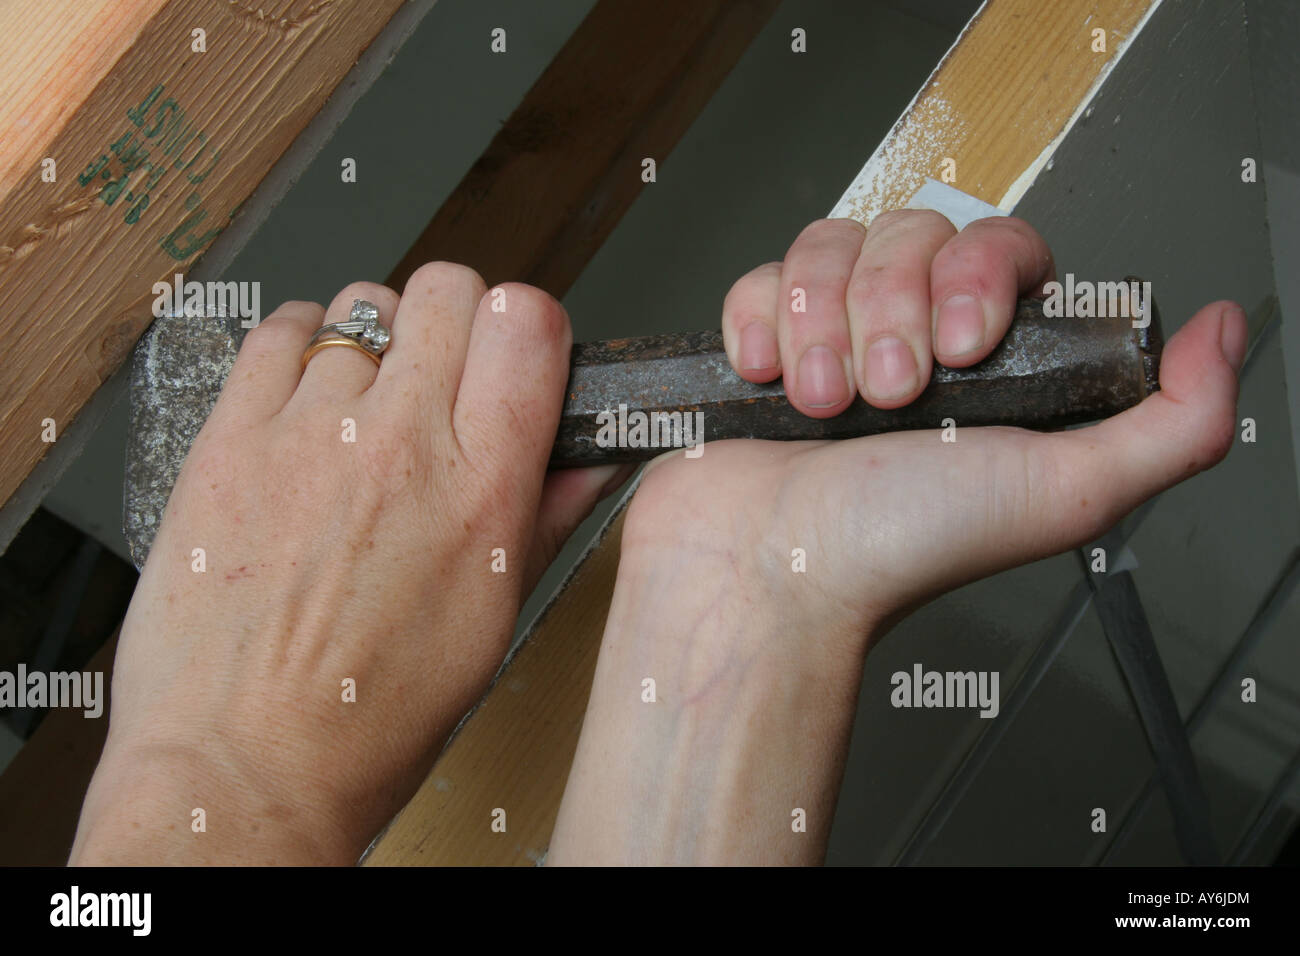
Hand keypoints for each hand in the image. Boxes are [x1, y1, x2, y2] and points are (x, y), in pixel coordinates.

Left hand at [72, 265, 627, 863]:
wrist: (245, 760)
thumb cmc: (368, 712)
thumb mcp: (493, 617)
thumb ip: (549, 513)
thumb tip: (589, 454)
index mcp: (481, 489)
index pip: (529, 322)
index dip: (528, 326)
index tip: (516, 351)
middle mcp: (399, 443)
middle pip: (449, 289)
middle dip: (457, 321)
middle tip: (442, 373)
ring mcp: (308, 431)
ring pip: (363, 306)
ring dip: (377, 345)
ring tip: (363, 407)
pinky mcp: (230, 436)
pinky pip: (279, 332)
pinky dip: (301, 350)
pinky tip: (305, 403)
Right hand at [549, 213, 1243, 863]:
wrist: (769, 578)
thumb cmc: (899, 550)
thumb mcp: (1067, 492)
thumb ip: (1172, 421)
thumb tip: (1222, 333)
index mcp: (993, 372)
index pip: (1002, 248)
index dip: (977, 278)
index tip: (963, 348)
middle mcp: (914, 346)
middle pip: (911, 233)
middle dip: (892, 311)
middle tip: (893, 395)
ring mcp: (833, 341)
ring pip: (833, 245)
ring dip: (824, 326)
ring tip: (825, 407)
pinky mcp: (763, 344)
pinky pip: (761, 275)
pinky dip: (762, 324)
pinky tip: (771, 382)